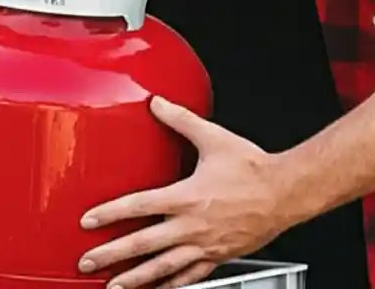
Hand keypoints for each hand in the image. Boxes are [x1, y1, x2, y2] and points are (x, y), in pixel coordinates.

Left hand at [77, 97, 293, 288]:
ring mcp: (205, 244)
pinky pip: (190, 276)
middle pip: (142, 244)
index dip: (109, 214)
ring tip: (114, 286)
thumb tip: (157, 103)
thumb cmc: (253, 168)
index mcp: (187, 196)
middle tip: (87, 262)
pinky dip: (171, 284)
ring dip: (135, 279)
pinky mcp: (218, 256)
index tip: (87, 222)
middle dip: (111, 255)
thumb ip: (181, 120)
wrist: (286, 192)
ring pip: (162, 268)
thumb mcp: (214, 138)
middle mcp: (192, 225)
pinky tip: (158, 288)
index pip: (138, 206)